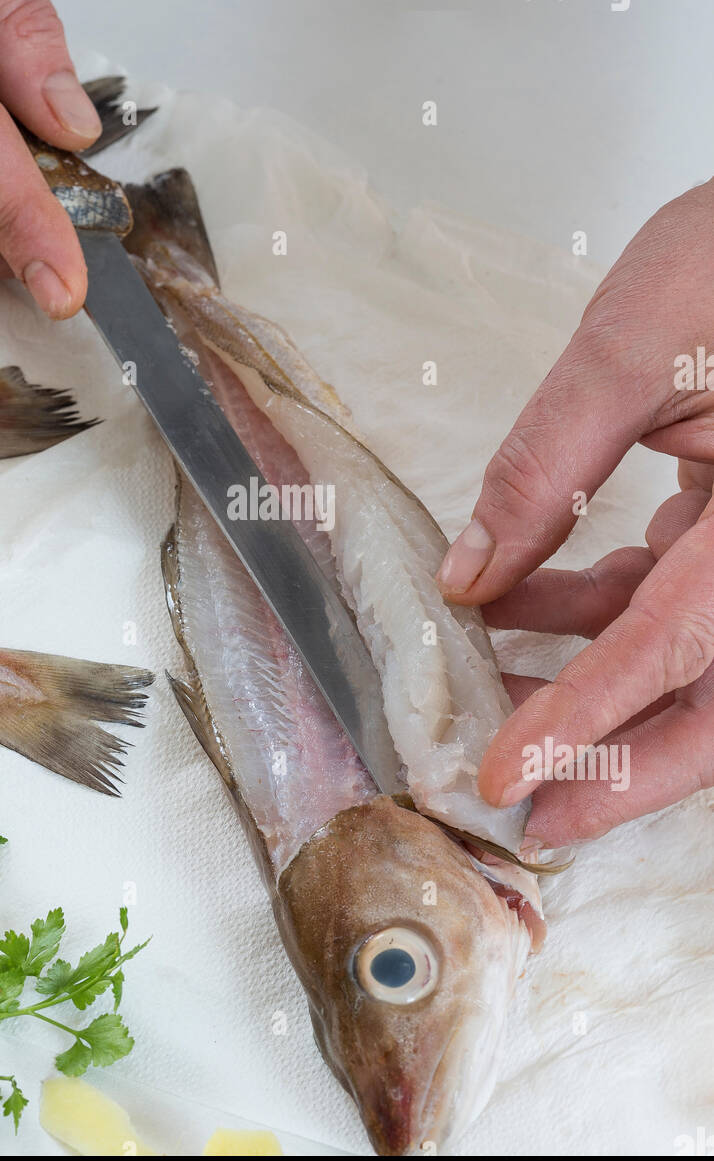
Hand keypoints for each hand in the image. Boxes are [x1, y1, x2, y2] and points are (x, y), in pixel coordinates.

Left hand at [434, 180, 713, 842]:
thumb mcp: (635, 344)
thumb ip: (547, 462)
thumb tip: (469, 574)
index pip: (673, 644)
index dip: (588, 722)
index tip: (510, 777)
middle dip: (623, 770)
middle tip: (534, 815)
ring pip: (693, 660)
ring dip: (592, 689)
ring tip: (495, 700)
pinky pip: (674, 600)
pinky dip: (598, 616)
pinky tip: (519, 607)